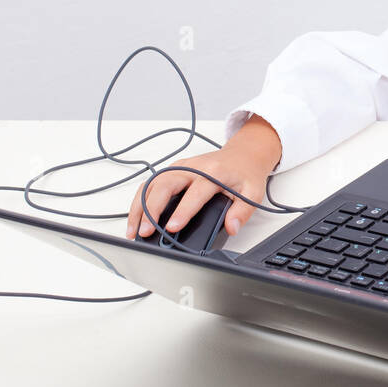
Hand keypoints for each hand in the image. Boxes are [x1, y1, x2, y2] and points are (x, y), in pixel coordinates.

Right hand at [125, 115, 281, 238]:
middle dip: (152, 209)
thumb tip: (231, 227)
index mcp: (213, 173)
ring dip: (140, 206)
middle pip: (165, 185)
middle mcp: (193, 167)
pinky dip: (141, 200)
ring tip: (134, 230)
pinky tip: (137, 217)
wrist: (243, 154)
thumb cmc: (245, 174)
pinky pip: (152, 183)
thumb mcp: (253, 192)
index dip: (182, 211)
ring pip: (153, 184)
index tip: (171, 228)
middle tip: (145, 231)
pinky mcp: (174, 170)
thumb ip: (242, 211)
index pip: (194, 193)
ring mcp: (181, 167)